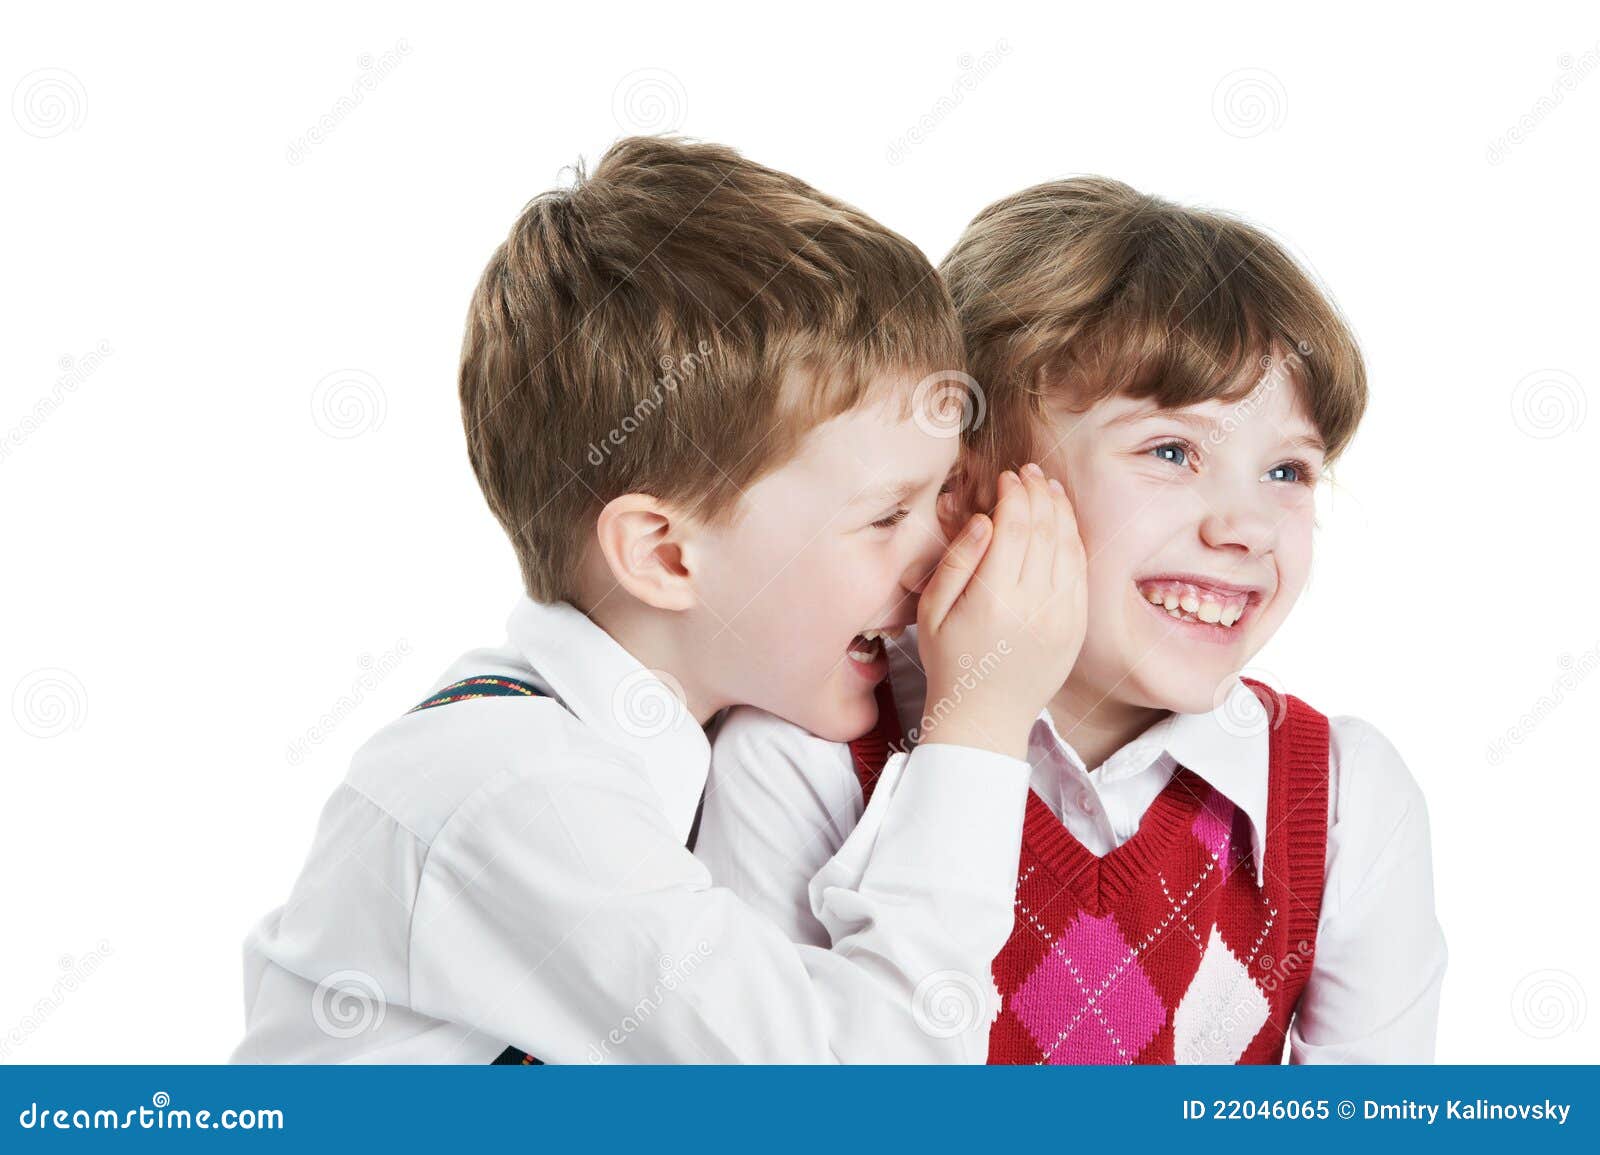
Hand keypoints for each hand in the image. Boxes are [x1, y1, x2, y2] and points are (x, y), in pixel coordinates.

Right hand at [914, 463, 1086, 760]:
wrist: (984, 718)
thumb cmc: (950, 662)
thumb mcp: (932, 611)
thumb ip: (957, 562)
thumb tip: (983, 520)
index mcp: (994, 598)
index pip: (1015, 527)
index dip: (1015, 494)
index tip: (1007, 478)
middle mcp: (1034, 605)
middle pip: (1046, 530)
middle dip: (1038, 493)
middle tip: (1029, 473)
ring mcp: (1061, 617)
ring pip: (1069, 547)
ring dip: (1061, 512)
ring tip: (1049, 488)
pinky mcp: (1076, 627)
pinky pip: (1080, 573)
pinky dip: (1074, 542)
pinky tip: (1063, 525)